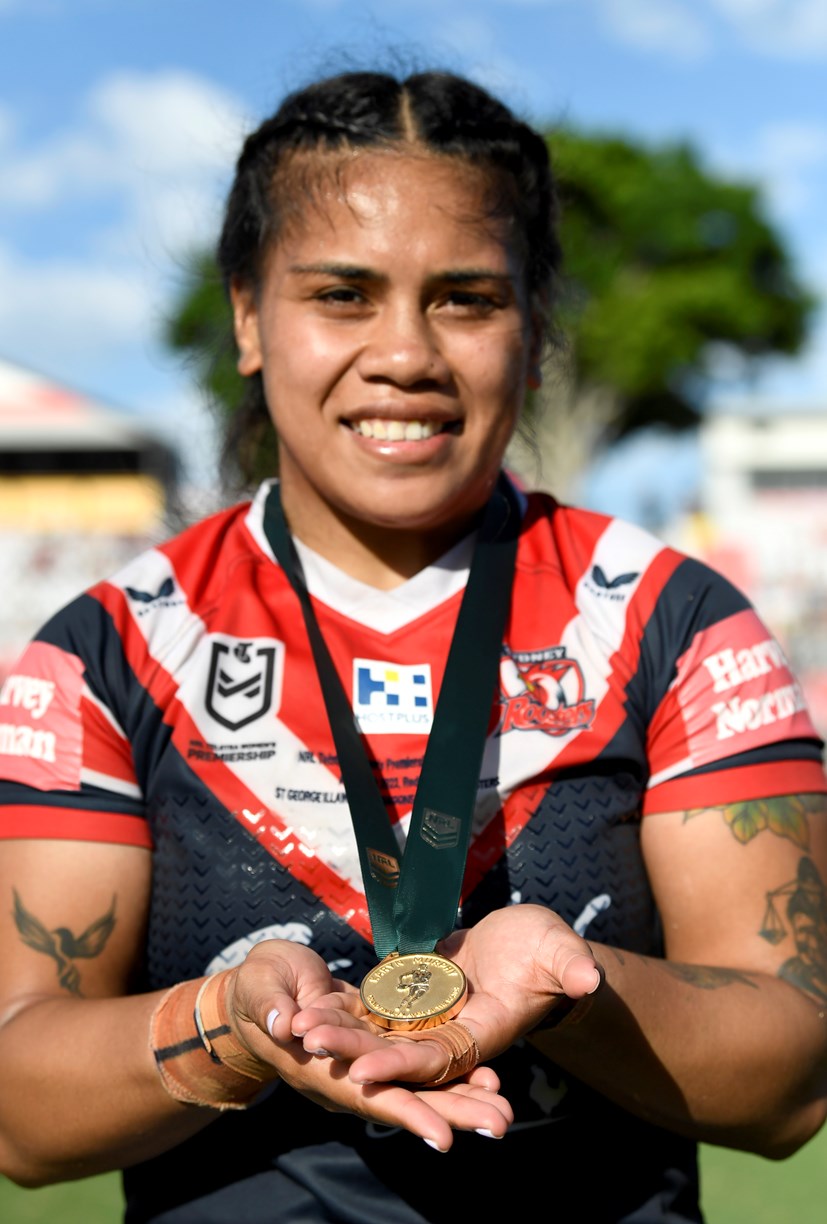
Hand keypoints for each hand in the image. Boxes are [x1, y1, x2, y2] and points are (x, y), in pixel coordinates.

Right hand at [219, 939, 513, 1150]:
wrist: (263, 992)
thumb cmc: (258, 989)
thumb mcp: (260, 987)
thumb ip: (272, 1005)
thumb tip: (286, 1025)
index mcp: (320, 1072)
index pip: (368, 1098)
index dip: (406, 1115)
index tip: (443, 1137)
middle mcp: (350, 1080)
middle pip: (406, 1103)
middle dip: (453, 1114)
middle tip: (500, 1123)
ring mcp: (367, 1068)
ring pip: (420, 1089)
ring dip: (461, 1099)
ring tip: (503, 1105)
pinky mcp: (380, 1049)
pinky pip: (419, 1067)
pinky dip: (452, 1074)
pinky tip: (485, 1077)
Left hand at [293, 905, 600, 1086]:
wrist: (530, 944)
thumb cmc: (549, 950)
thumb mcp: (562, 951)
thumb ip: (571, 966)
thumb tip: (588, 977)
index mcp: (485, 1033)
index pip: (439, 1060)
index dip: (402, 1064)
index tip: (363, 1068)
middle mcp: (452, 1035)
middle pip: (396, 1051)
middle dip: (353, 1049)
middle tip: (307, 1042)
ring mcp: (429, 1018)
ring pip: (378, 1032)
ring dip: (340, 1031)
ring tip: (296, 1025)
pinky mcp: (414, 998)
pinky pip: (374, 1010)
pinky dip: (344, 1010)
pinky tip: (309, 1005)